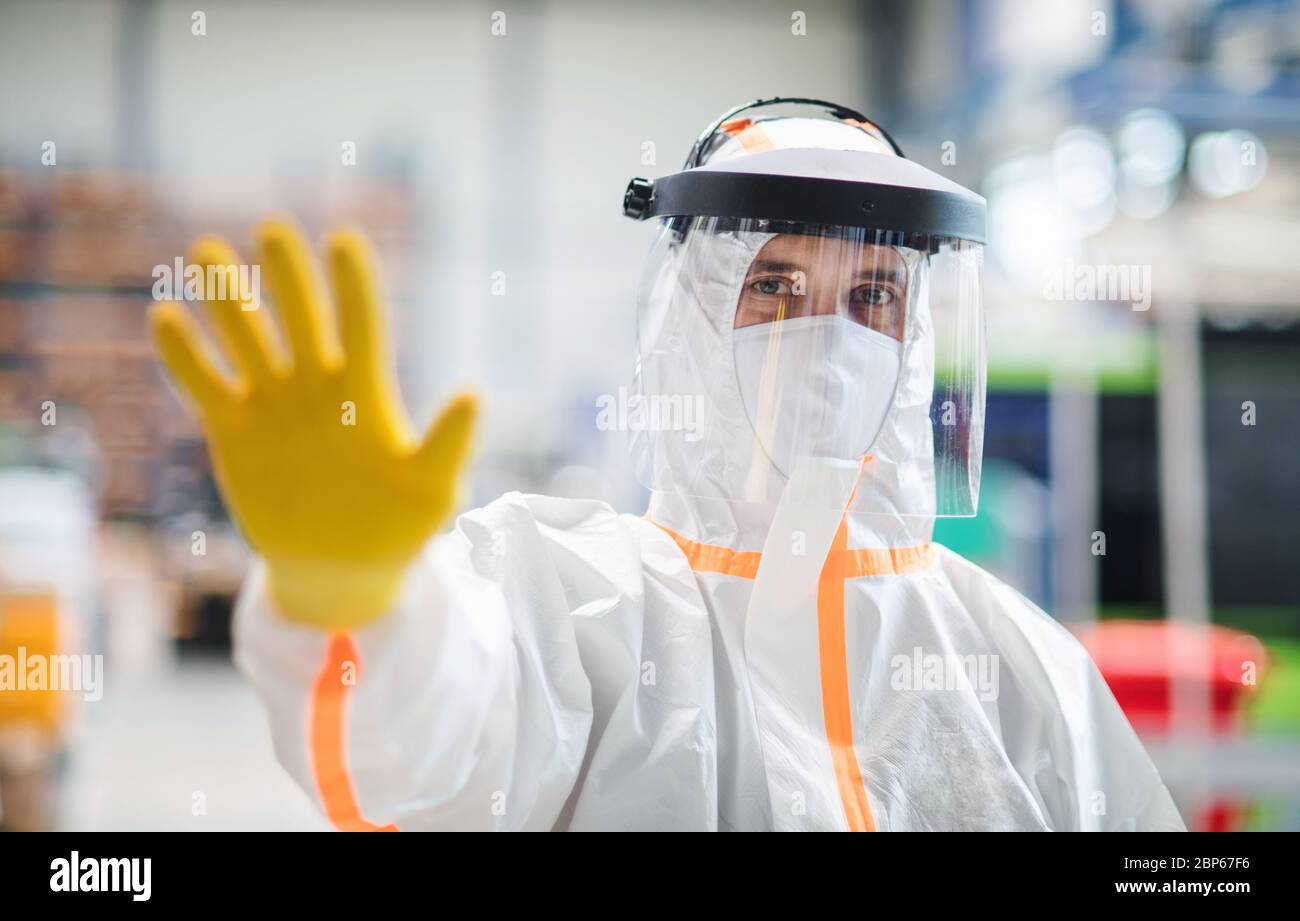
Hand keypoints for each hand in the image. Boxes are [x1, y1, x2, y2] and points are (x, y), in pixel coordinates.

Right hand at [151, 219, 476, 628]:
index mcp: (367, 392)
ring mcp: (274, 404)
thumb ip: (448, 444)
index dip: (353, 286)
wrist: (340, 568)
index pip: (362, 326)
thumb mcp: (432, 490)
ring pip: (247, 338)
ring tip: (209, 252)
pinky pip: (205, 385)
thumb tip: (473, 393)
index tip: (344, 240)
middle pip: (301, 318)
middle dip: (287, 276)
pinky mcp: (234, 430)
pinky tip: (165, 318)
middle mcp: (318, 386)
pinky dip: (185, 357)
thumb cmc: (398, 527)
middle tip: (273, 229)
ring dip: (227, 299)